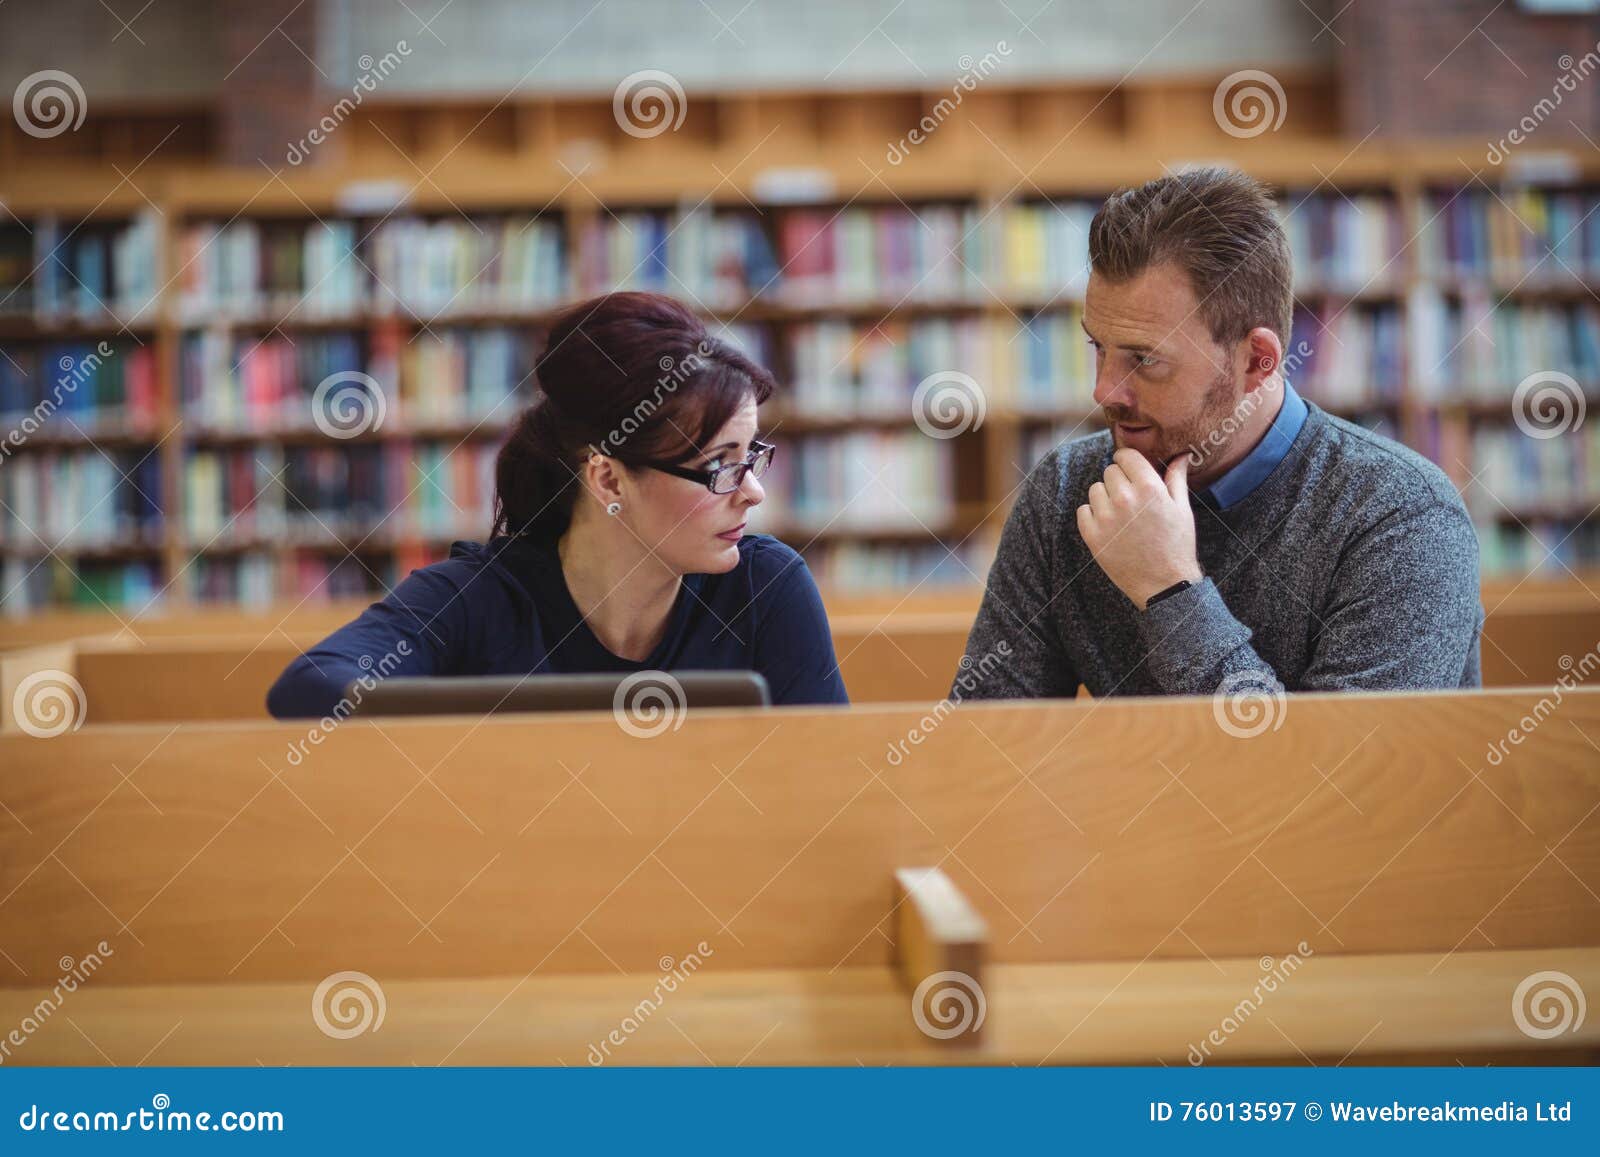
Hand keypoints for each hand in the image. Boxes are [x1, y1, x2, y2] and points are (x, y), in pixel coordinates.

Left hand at [1076, 449, 1202, 608]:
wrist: (1164, 585)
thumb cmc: (1177, 546)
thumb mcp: (1182, 509)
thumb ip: (1176, 478)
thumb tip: (1181, 455)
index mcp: (1149, 487)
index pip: (1125, 455)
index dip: (1128, 462)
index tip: (1131, 471)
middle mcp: (1125, 498)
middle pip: (1110, 471)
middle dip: (1120, 481)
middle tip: (1132, 501)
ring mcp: (1106, 517)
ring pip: (1095, 489)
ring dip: (1105, 497)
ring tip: (1122, 516)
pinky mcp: (1092, 535)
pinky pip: (1083, 510)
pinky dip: (1093, 515)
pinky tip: (1110, 527)